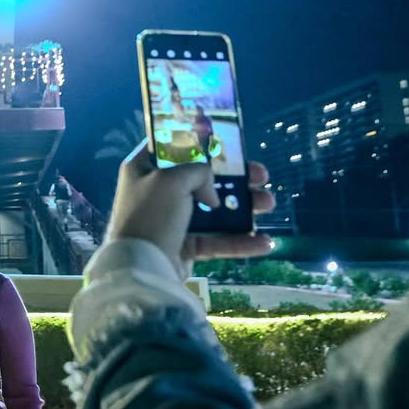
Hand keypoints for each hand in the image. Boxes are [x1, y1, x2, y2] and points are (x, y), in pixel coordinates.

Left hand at [108, 144, 274, 274]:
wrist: (140, 267)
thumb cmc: (152, 213)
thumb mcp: (173, 179)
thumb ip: (199, 173)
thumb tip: (212, 196)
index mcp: (144, 169)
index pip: (170, 147)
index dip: (197, 142)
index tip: (225, 143)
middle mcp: (156, 192)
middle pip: (201, 179)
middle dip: (234, 178)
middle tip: (260, 175)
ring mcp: (172, 221)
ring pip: (214, 210)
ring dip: (243, 207)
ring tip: (269, 203)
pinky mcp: (184, 247)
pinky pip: (216, 240)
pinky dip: (240, 242)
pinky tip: (265, 242)